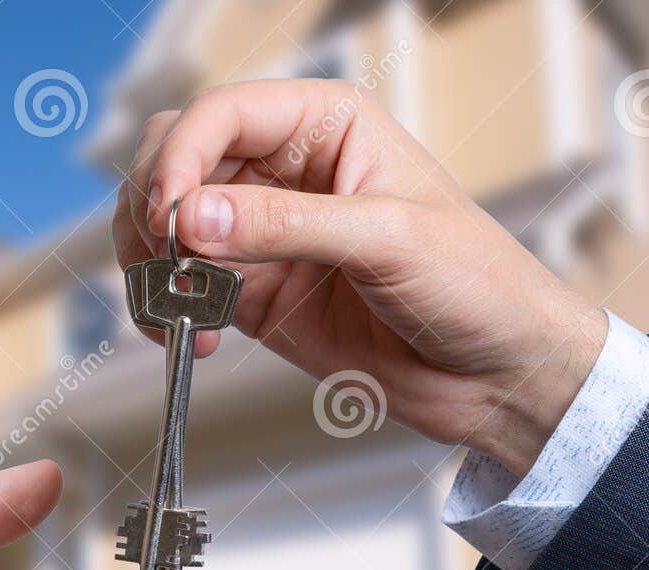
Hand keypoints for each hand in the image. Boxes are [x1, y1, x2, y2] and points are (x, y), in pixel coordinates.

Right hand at [114, 78, 609, 475]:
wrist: (498, 375)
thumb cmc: (478, 285)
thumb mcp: (389, 241)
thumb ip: (288, 227)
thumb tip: (194, 217)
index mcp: (327, 125)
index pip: (222, 114)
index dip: (182, 157)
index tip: (170, 214)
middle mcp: (286, 171)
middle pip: (176, 158)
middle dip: (154, 205)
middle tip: (167, 261)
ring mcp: (265, 235)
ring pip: (166, 222)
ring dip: (149, 262)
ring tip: (174, 308)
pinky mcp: (255, 295)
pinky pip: (183, 288)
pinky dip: (164, 309)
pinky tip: (190, 336)